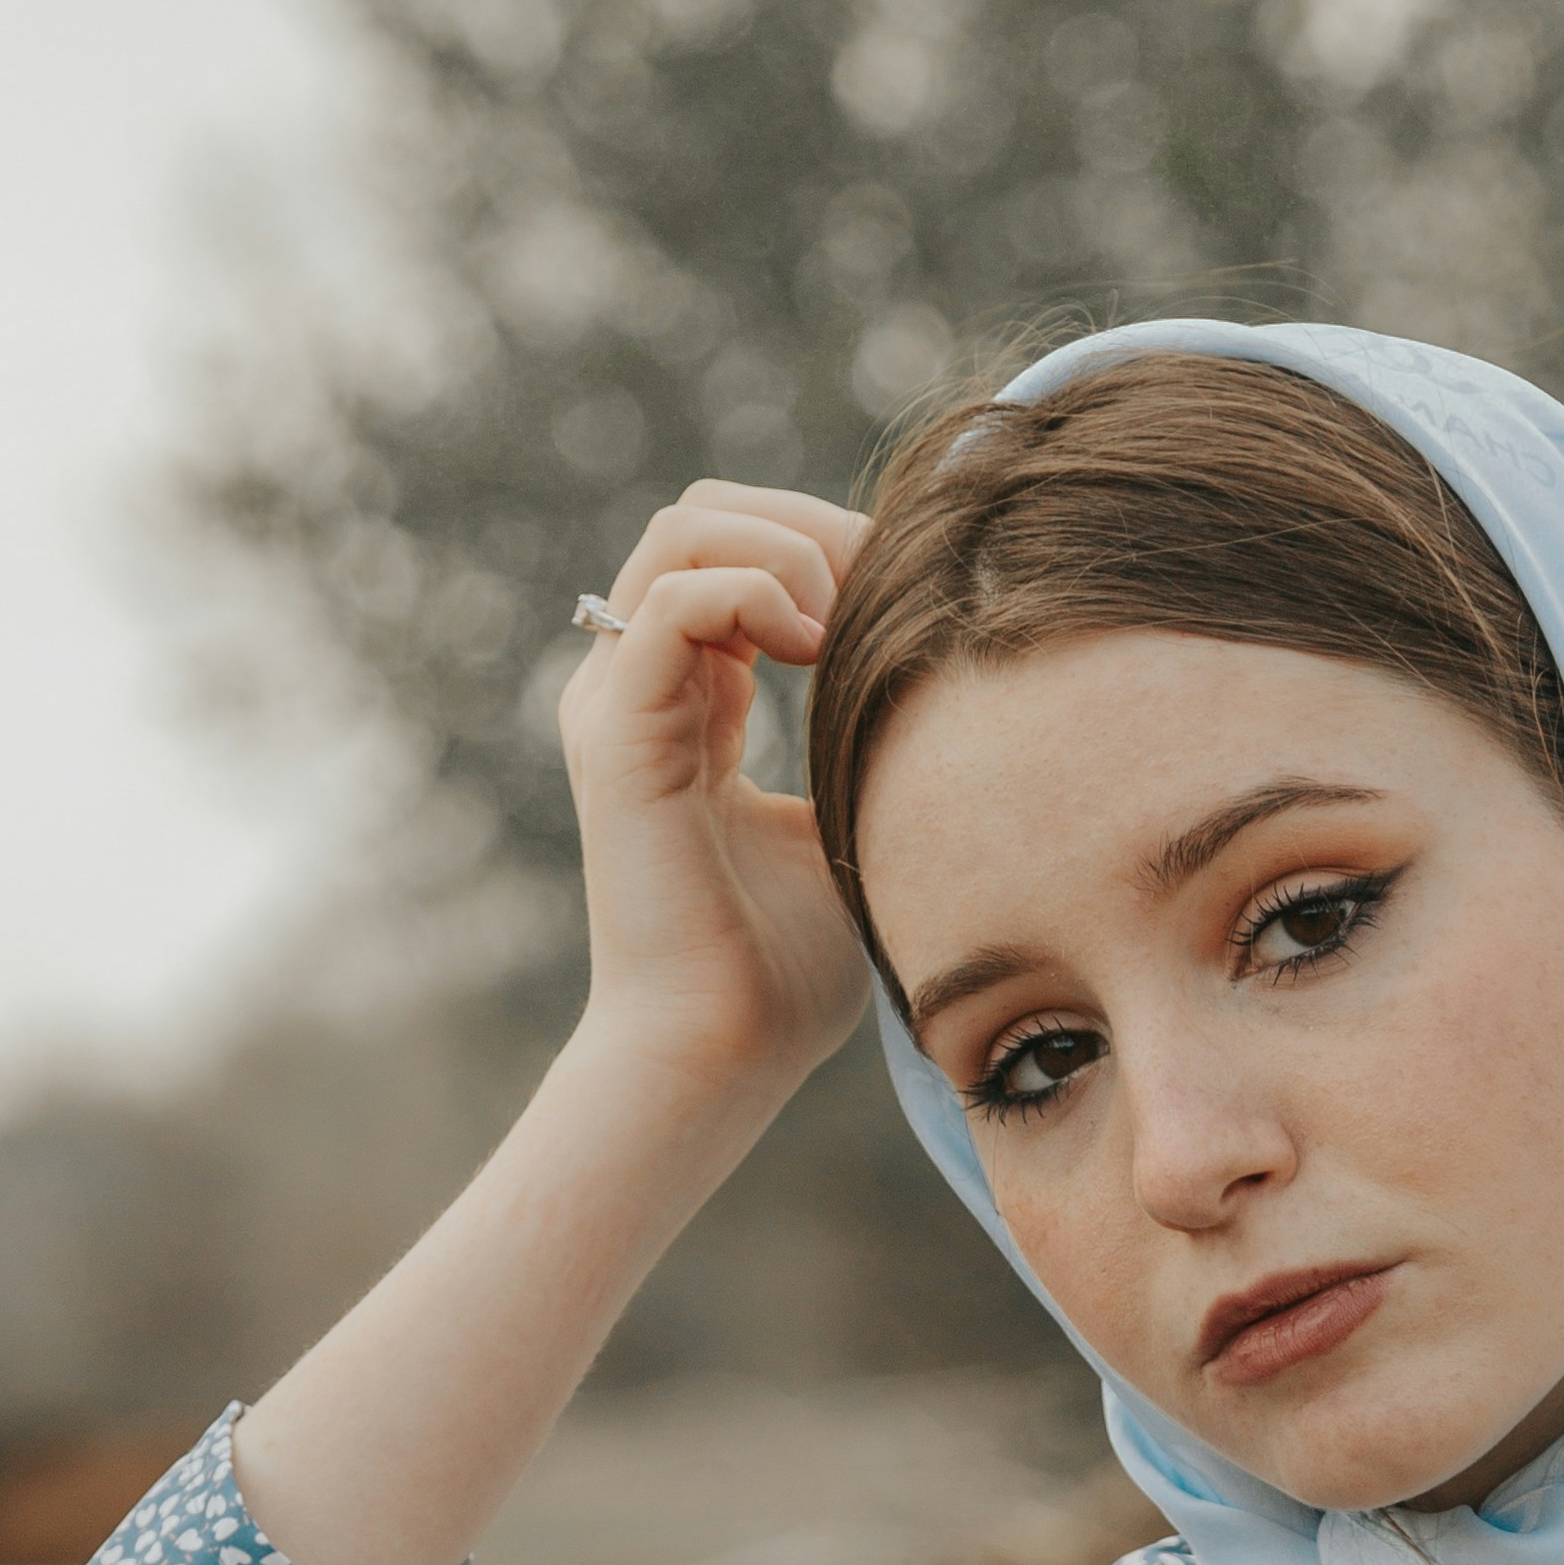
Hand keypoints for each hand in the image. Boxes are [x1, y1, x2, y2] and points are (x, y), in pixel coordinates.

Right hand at [557, 480, 874, 1113]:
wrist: (721, 1050)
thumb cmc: (787, 967)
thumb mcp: (850, 821)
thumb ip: (867, 739)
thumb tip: (946, 682)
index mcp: (691, 702)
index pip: (743, 553)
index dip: (833, 548)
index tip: (910, 604)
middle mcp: (643, 686)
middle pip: (710, 514)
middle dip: (811, 525)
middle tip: (884, 592)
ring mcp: (620, 701)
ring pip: (686, 530)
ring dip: (787, 547)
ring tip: (843, 623)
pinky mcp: (617, 732)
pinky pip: (672, 600)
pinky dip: (753, 592)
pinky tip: (815, 651)